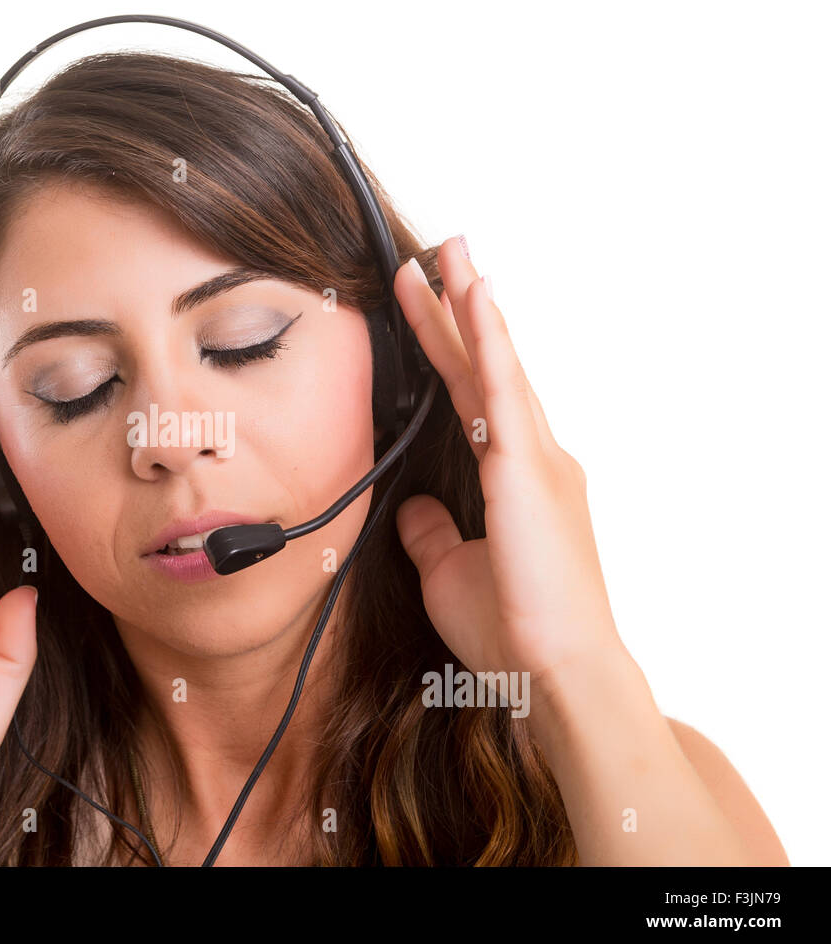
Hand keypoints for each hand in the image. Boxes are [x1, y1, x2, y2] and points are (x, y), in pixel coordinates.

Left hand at [393, 238, 622, 690]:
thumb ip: (433, 531)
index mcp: (516, 478)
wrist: (552, 669)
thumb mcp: (450, 571)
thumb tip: (413, 507)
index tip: (424, 304)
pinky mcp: (527, 467)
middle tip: (441, 252)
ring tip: (450, 252)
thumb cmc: (512, 629)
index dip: (448, 348)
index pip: (473, 398)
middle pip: (487, 367)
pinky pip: (502, 390)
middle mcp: (533, 457)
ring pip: (496, 364)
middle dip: (461, 308)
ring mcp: (535, 457)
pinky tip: (473, 297)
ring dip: (470, 306)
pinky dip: (488, 340)